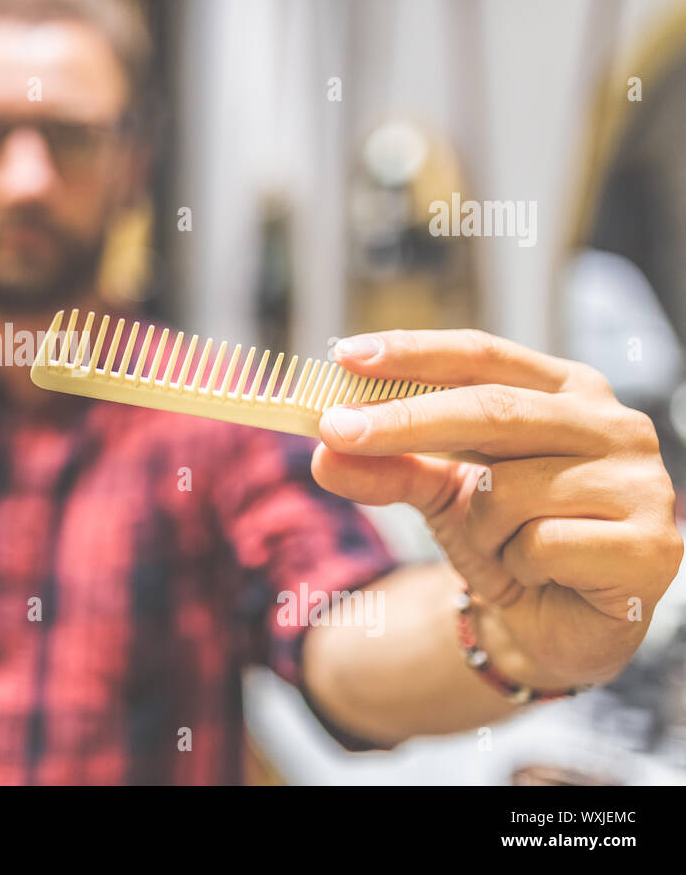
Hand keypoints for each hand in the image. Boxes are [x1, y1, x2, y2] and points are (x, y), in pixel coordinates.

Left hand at [311, 329, 682, 687]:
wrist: (553, 623)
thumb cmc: (507, 538)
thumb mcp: (438, 494)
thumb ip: (388, 467)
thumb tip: (325, 450)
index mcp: (567, 390)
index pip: (482, 356)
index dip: (415, 352)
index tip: (345, 353)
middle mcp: (613, 423)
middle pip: (490, 409)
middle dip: (405, 421)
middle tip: (334, 430)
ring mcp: (640, 481)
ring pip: (510, 489)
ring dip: (481, 526)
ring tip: (507, 545)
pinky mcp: (651, 545)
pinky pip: (543, 543)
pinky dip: (520, 563)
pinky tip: (544, 573)